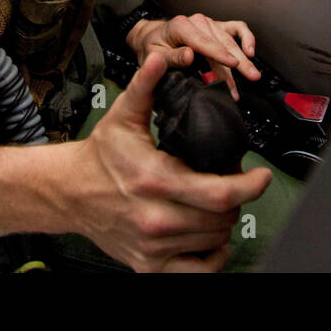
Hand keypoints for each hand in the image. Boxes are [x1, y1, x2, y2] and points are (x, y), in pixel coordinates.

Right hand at [70, 52, 271, 271]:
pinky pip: (199, 271)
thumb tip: (160, 59)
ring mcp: (153, 246)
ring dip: (224, 222)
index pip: (219, 192)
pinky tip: (209, 235)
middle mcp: (155, 218)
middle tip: (233, 182)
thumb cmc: (100, 156)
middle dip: (236, 199)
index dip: (250, 186)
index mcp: (154, 179)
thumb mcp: (123, 116)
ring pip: (214, 241)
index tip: (260, 176)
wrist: (69, 193)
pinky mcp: (149, 265)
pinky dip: (213, 255)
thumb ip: (146, 86)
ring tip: (218, 202)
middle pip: (223, 219)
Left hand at [127, 13, 261, 99]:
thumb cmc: (153, 47)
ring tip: (253, 75)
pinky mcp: (216, 27)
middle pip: (222, 43)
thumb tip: (190, 56)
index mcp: (181, 26)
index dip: (220, 54)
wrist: (152, 37)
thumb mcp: (154, 55)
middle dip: (239, 61)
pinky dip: (246, 37)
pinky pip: (236, 28)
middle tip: (252, 76)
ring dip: (243, 59)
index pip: (204, 42)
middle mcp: (198, 22)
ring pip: (230, 41)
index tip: (233, 64)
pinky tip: (250, 51)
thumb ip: (172, 57)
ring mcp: (209, 24)